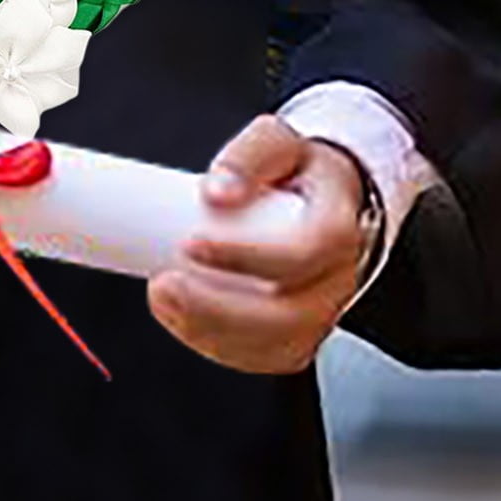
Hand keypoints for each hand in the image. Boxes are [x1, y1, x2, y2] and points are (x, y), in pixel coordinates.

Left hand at [147, 114, 368, 374]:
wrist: (320, 196)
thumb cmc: (295, 169)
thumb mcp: (275, 142)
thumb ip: (247, 156)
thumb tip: (216, 193)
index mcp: (338, 227)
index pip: (304, 253)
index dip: (247, 257)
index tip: (190, 243)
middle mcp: (339, 279)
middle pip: (291, 316)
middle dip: (218, 310)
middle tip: (163, 284)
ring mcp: (323, 313)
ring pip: (276, 347)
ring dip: (211, 333)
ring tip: (161, 297)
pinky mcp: (300, 334)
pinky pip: (266, 358)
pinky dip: (220, 348)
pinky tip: (181, 321)